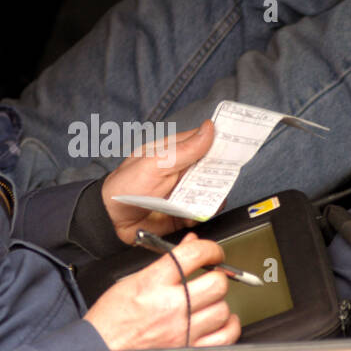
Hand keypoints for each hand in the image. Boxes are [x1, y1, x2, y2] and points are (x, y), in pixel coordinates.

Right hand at [84, 233, 240, 350]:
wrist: (98, 346)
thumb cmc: (111, 317)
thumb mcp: (133, 280)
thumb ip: (166, 262)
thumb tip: (190, 245)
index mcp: (154, 283)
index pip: (194, 255)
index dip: (210, 249)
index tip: (213, 252)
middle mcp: (170, 307)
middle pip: (216, 283)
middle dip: (217, 276)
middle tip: (211, 277)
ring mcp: (181, 331)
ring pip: (222, 310)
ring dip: (220, 303)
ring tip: (210, 302)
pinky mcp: (187, 350)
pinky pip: (224, 337)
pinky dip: (227, 328)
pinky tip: (219, 322)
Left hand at [100, 119, 214, 243]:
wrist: (112, 222)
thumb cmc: (125, 187)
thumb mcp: (156, 163)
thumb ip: (184, 148)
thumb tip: (209, 128)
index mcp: (173, 151)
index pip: (204, 141)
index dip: (221, 141)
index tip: (238, 143)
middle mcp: (182, 170)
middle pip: (213, 167)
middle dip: (218, 174)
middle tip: (213, 180)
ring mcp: (185, 191)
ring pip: (213, 190)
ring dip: (211, 196)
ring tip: (198, 200)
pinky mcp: (186, 212)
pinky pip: (205, 211)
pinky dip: (203, 214)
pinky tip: (192, 215)